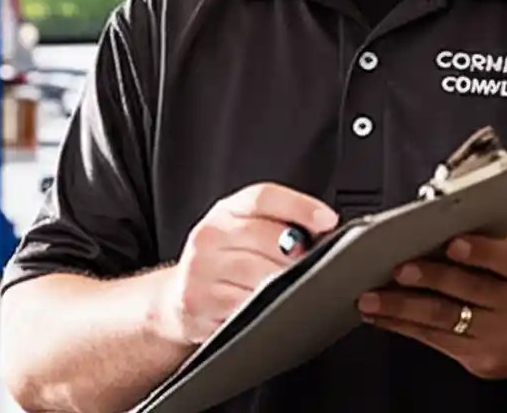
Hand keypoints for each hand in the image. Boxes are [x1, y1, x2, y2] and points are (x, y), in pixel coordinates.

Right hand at [151, 183, 338, 345]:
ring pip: (259, 274)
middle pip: (268, 237)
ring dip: (284, 285)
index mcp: (226, 210)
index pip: (264, 197)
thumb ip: (280, 224)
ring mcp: (200, 267)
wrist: (179, 297)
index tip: (327, 221)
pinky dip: (264, 309)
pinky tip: (268, 308)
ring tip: (292, 290)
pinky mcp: (197, 300)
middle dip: (298, 256)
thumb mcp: (244, 232)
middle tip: (313, 268)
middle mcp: (209, 234)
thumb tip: (324, 232)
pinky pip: (244, 305)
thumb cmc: (225, 263)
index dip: (300, 207)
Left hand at [357, 225, 506, 379]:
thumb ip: (496, 227)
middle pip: (470, 289)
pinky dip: (400, 325)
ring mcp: (499, 335)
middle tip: (399, 267)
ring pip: (445, 317)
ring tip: (373, 297)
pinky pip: (433, 339)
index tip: (453, 243)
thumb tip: (455, 197)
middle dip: (430, 277)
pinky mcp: (477, 357)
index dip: (482, 251)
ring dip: (403, 306)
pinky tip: (380, 315)